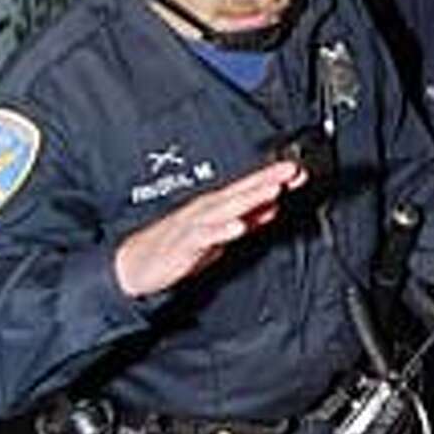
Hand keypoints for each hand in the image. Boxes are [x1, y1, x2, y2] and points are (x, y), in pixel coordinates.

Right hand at [114, 159, 305, 297]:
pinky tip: (239, 227)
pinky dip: (222, 230)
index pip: (248, 188)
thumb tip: (272, 207)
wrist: (136, 264)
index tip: (297, 170)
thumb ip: (246, 219)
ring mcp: (194, 224)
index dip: (272, 178)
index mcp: (216, 207)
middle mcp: (206, 210)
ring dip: (249, 199)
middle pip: (241, 191)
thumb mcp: (220, 233)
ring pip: (225, 208)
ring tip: (273, 191)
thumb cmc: (177, 246)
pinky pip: (205, 236)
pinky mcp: (184, 244)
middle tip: (291, 169)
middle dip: (266, 180)